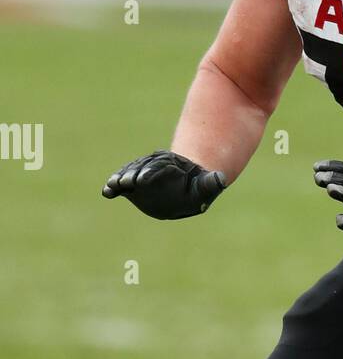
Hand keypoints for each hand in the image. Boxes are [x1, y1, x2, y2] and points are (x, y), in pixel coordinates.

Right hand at [102, 151, 225, 219]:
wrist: (187, 185)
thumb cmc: (198, 187)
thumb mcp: (208, 185)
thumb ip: (211, 183)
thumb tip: (221, 179)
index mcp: (171, 165)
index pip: (160, 166)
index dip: (151, 172)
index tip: (144, 179)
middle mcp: (154, 167)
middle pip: (142, 168)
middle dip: (133, 175)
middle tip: (126, 182)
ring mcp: (142, 174)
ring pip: (131, 174)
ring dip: (121, 179)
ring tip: (113, 185)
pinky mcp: (134, 184)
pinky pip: (123, 184)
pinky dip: (114, 187)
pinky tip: (107, 193)